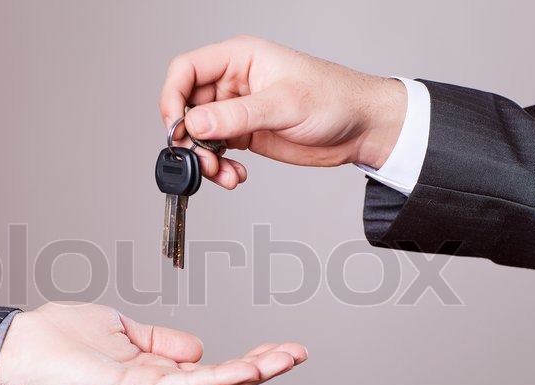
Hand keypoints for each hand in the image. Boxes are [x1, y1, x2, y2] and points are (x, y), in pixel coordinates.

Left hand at [0, 303, 306, 384]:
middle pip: (219, 384)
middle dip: (262, 369)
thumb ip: (160, 341)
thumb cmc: (60, 340)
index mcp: (153, 375)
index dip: (247, 361)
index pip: (211, 370)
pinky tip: (249, 368)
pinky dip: (221, 378)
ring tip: (286, 359)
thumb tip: (197, 346)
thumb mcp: (123, 330)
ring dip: (253, 373)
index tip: (278, 348)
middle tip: (297, 354)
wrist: (18, 346)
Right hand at [159, 35, 406, 188]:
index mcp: (239, 59)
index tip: (175, 127)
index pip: (186, 70)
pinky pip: (217, 152)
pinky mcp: (245, 135)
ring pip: (199, 135)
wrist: (362, 127)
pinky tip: (235, 177)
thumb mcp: (283, 104)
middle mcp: (233, 83)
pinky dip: (219, 168)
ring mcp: (237, 111)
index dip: (173, 97)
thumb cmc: (334, 98)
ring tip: (222, 174)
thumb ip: (236, 115)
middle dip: (189, 138)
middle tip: (202, 160)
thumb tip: (194, 123)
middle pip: (187, 106)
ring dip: (204, 159)